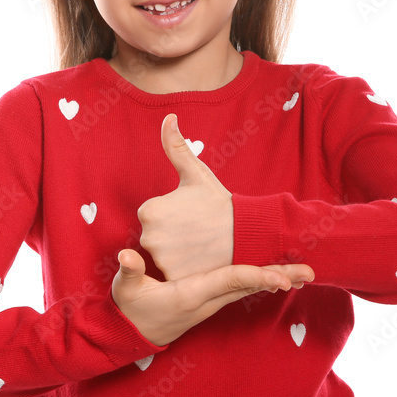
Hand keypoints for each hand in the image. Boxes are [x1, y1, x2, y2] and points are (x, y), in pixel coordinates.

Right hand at [111, 249, 313, 345]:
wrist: (131, 335)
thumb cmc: (130, 308)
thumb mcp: (126, 289)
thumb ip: (130, 271)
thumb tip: (126, 254)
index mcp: (191, 294)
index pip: (229, 281)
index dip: (256, 276)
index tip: (282, 278)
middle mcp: (208, 300)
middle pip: (250, 285)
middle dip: (280, 278)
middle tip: (310, 271)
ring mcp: (212, 301)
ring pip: (250, 286)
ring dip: (277, 278)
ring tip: (303, 270)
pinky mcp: (211, 298)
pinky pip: (242, 286)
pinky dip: (262, 279)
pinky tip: (279, 274)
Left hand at [138, 113, 232, 280]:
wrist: (248, 233)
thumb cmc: (220, 202)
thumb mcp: (196, 172)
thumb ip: (175, 146)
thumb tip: (168, 117)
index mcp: (149, 209)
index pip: (153, 215)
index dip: (174, 215)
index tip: (191, 215)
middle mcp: (148, 235)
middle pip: (156, 237)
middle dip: (174, 235)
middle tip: (197, 230)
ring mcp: (161, 259)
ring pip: (164, 257)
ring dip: (178, 253)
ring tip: (200, 245)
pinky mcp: (174, 278)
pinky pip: (172, 274)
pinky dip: (183, 270)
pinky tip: (200, 261)